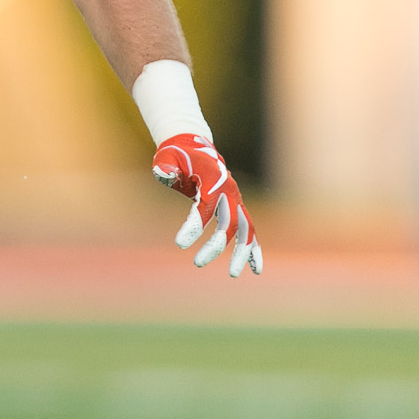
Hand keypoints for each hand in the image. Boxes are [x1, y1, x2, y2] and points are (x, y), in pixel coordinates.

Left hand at [152, 134, 262, 276]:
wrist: (192, 144)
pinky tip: (255, 269)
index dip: (194, 226)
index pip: (207, 208)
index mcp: (213, 180)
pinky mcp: (236, 205)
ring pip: (246, 229)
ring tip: (234, 274)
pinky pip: (249, 229)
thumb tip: (163, 174)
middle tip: (197, 263)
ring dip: (243, 252)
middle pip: (230, 223)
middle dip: (216, 245)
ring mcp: (235, 198)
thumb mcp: (166, 158)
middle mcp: (229, 190)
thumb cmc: (176, 154)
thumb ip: (165, 168)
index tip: (179, 244)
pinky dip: (254, 248)